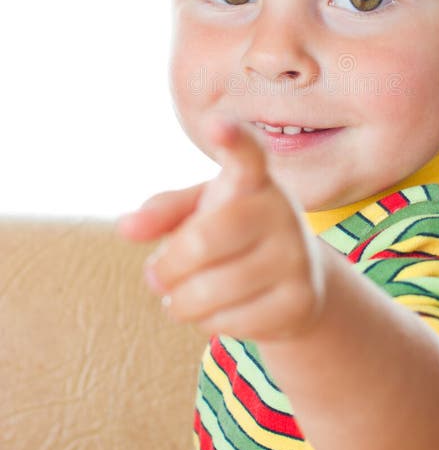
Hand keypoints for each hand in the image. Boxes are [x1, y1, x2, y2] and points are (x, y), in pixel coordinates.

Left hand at [120, 114, 327, 342]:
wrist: (298, 282)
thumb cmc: (234, 236)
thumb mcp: (200, 213)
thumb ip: (164, 211)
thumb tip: (127, 227)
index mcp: (252, 180)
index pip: (246, 154)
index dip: (232, 140)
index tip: (216, 125)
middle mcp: (281, 210)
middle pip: (202, 242)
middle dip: (167, 268)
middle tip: (156, 276)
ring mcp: (297, 256)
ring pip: (211, 290)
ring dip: (180, 302)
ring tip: (181, 297)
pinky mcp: (301, 300)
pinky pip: (231, 322)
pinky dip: (209, 323)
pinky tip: (217, 312)